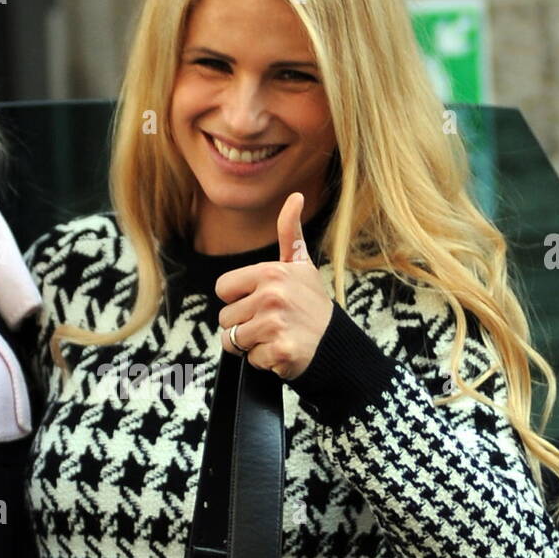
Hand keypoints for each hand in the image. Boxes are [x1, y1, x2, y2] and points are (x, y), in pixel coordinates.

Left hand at [214, 192, 334, 379]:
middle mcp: (272, 296)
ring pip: (233, 341)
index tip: (260, 301)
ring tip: (275, 336)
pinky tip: (282, 351)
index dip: (238, 298)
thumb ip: (290, 233)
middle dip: (244, 325)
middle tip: (272, 323)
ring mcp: (275, 325)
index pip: (222, 288)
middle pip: (225, 318)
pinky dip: (264, 361)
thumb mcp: (301, 265)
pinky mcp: (279, 351)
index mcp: (271, 273)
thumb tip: (296, 196)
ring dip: (251, 344)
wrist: (335, 343)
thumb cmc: (312, 304)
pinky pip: (250, 360)